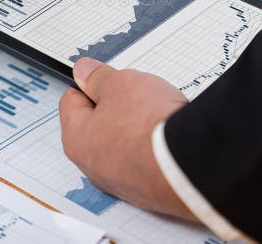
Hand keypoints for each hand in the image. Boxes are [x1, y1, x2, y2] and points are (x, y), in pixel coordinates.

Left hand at [59, 57, 196, 221]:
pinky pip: (145, 160)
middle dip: (117, 105)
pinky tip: (168, 135)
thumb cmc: (149, 124)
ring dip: (137, 126)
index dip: (89, 83)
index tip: (104, 76)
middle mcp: (94, 167)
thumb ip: (97, 78)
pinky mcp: (148, 190)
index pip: (71, 101)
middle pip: (98, 124)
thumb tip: (83, 71)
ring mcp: (122, 182)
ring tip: (157, 113)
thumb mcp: (119, 83)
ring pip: (124, 143)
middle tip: (135, 93)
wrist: (190, 164)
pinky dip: (154, 146)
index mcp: (76, 139)